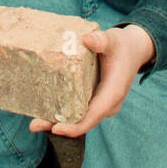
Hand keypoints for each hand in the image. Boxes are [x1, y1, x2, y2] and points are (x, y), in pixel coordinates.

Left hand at [28, 24, 154, 138]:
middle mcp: (107, 104)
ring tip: (34, 122)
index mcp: (113, 93)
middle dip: (59, 126)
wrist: (132, 50)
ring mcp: (101, 104)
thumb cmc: (121, 45)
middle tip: (34, 126)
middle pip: (82, 121)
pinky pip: (78, 111)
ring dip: (57, 121)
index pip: (93, 116)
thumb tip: (88, 39)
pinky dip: (63, 112)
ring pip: (79, 118)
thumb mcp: (113, 40)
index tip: (56, 128)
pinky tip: (44, 110)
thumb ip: (102, 39)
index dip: (75, 125)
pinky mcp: (94, 100)